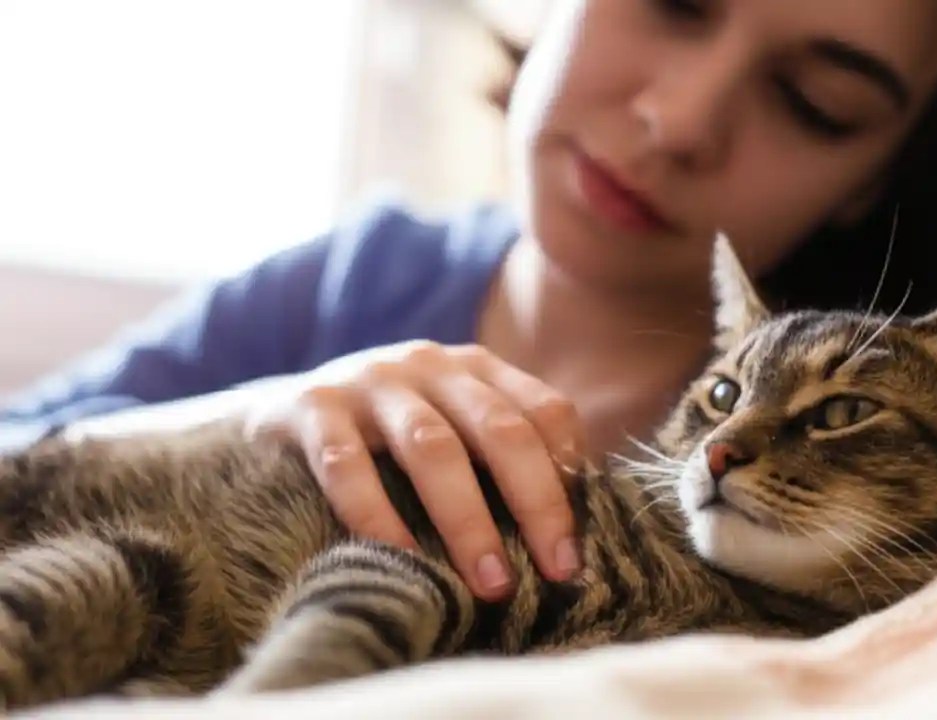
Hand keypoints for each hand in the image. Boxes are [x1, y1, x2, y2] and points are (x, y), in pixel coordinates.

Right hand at [243, 341, 583, 600]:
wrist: (273, 418)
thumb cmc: (384, 445)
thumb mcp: (450, 431)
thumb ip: (500, 461)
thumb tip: (570, 538)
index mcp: (476, 369)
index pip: (546, 412)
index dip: (571, 476)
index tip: (580, 546)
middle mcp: (429, 364)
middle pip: (501, 430)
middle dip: (537, 504)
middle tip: (556, 571)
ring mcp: (370, 379)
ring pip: (433, 448)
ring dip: (468, 520)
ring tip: (491, 583)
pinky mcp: (311, 406)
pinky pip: (348, 466)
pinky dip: (379, 517)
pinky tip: (403, 561)